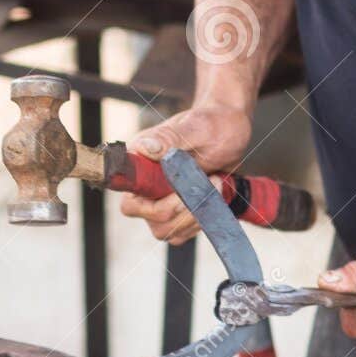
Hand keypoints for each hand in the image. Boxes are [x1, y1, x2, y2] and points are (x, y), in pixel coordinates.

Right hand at [121, 104, 252, 246]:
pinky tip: (214, 198)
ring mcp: (159, 199)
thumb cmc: (213, 123)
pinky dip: (200, 221)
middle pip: (144, 213)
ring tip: (215, 184)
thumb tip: (146, 147)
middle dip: (179, 207)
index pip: (124, 185)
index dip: (145, 195)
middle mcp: (144, 181)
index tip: (179, 187)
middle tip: (207, 184)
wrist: (231, 130)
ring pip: (163, 228)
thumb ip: (170, 137)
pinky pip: (180, 233)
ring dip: (194, 214)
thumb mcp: (196, 127)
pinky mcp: (176, 211)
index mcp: (140, 156)